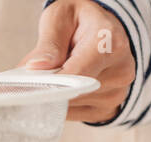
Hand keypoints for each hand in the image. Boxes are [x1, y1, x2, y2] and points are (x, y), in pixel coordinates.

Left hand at [20, 0, 134, 123]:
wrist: (103, 30)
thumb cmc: (81, 21)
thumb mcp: (61, 17)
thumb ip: (49, 43)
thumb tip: (36, 68)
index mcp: (110, 43)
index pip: (78, 74)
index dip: (51, 84)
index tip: (29, 88)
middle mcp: (121, 70)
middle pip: (74, 93)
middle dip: (50, 88)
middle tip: (36, 76)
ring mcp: (118, 93)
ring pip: (72, 107)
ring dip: (56, 96)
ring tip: (58, 75)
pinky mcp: (110, 109)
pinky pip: (76, 115)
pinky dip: (64, 105)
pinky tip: (66, 87)